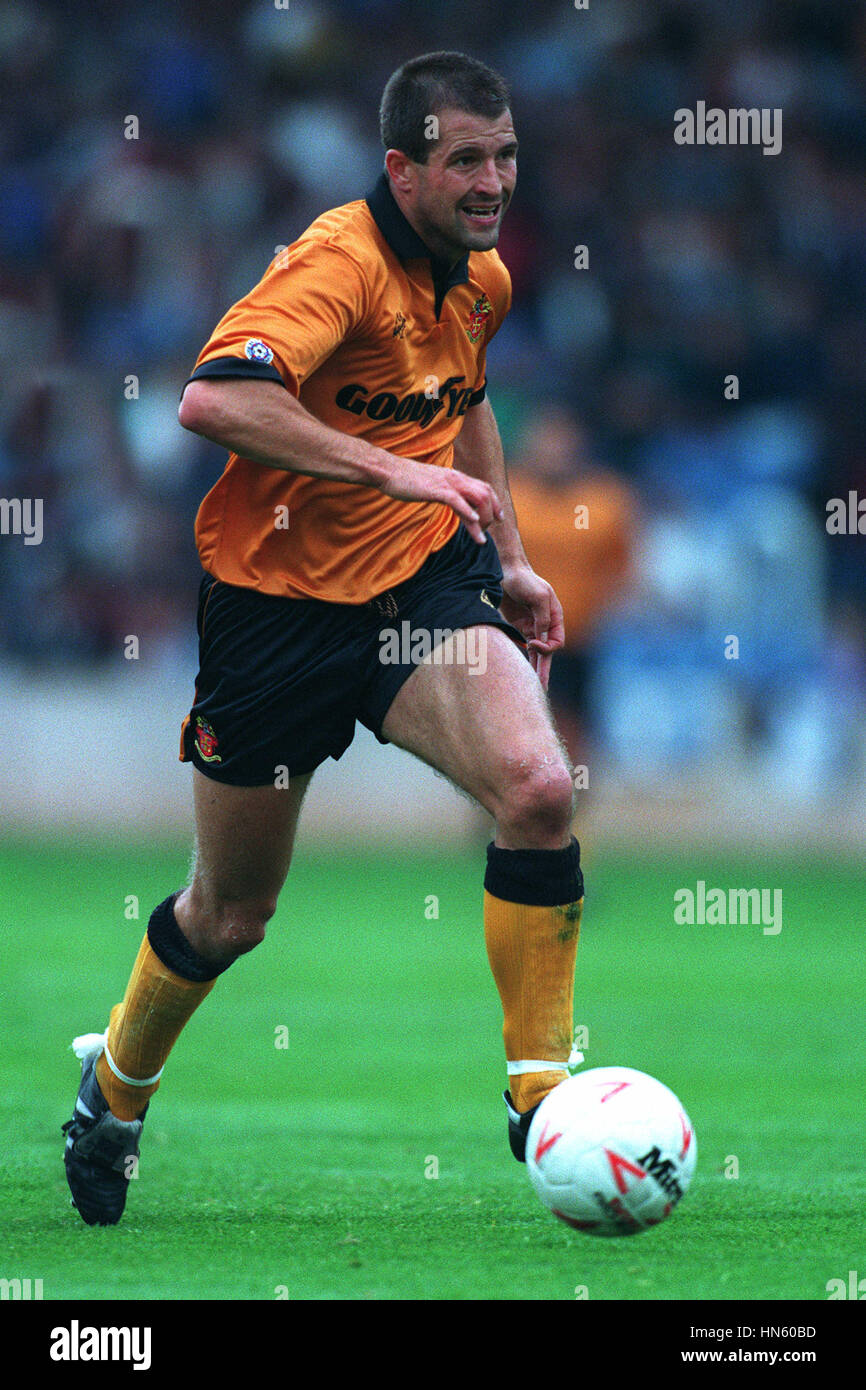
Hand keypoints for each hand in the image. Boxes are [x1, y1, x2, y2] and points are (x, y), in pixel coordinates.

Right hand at [379, 456, 502, 544]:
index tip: (498, 517)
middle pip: (485, 493)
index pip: (483, 487)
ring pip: (476, 498)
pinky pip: (457, 501)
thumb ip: (443, 491)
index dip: (495, 502)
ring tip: (481, 536)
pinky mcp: (436, 490)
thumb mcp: (430, 485)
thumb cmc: (405, 480)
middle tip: (492, 528)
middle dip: (493, 512)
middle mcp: (455, 478)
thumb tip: (449, 500)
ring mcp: (446, 483)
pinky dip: (468, 512)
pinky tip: (474, 523)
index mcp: (454, 477)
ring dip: (483, 519)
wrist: (388, 471)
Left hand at [498, 563, 564, 690]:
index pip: (556, 641)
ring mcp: (532, 627)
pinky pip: (524, 647)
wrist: (505, 572)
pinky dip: (524, 659)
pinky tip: (522, 672)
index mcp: (554, 617)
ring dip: (535, 669)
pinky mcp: (519, 627)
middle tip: (541, 688)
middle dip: (544, 670)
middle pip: (548, 652)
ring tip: (534, 687)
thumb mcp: (538, 596)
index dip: (547, 647)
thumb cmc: (525, 580)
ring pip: (536, 653)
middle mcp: (545, 624)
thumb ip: (542, 617)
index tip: (532, 642)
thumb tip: (542, 636)